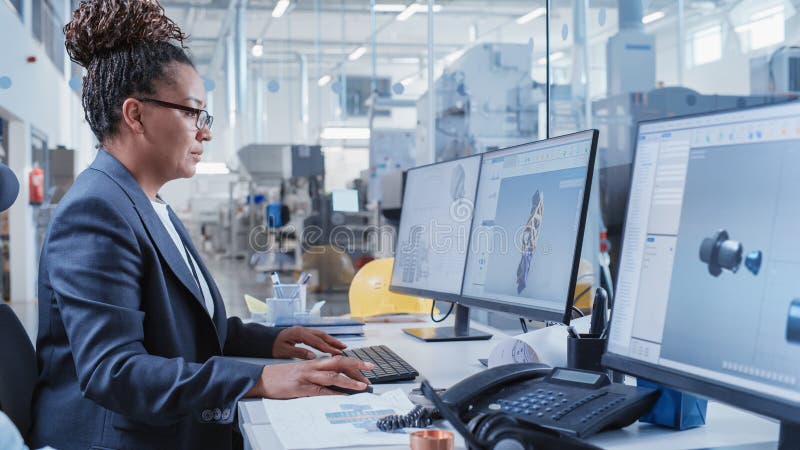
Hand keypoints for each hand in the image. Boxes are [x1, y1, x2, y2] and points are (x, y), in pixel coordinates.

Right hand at [246, 356, 373, 398]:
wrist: (262, 378)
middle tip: (371, 369)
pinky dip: (333, 393)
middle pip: (338, 363)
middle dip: (357, 365)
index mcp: (314, 362)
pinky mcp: (301, 388)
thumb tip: (334, 376)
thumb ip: (317, 371)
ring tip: (362, 385)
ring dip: (349, 381)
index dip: (353, 362)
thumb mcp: (301, 370)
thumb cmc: (282, 376)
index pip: (337, 359)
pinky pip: (320, 391)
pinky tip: (343, 395)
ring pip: (332, 376)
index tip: (366, 366)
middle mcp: (312, 367)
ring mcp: (307, 377)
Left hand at [272, 326, 346, 358]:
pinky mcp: (302, 333)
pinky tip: (329, 344)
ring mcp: (303, 330)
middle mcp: (302, 330)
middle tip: (343, 348)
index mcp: (298, 333)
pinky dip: (324, 340)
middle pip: (321, 335)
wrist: (264, 339)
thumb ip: (299, 353)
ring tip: (340, 346)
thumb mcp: (284, 351)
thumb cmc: (272, 345)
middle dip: (333, 342)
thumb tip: (313, 357)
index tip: (337, 353)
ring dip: (331, 340)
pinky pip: (316, 335)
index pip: (317, 341)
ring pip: (320, 334)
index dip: (328, 347)